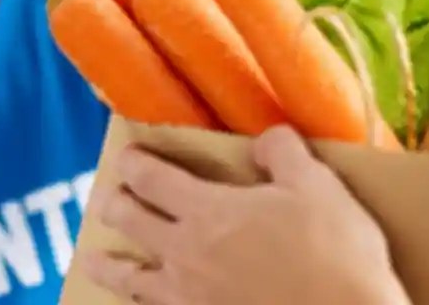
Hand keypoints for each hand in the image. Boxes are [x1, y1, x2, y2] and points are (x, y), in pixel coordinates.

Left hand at [81, 125, 408, 304]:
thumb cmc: (335, 254)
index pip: (151, 178)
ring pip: (129, 279)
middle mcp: (186, 253)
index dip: (133, 163)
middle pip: (129, 221)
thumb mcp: (317, 185)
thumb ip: (284, 152)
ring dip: (107, 264)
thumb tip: (266, 140)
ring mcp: (190, 298)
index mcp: (208, 211)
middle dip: (113, 204)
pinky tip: (145, 304)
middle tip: (110, 198)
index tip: (127, 156)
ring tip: (93, 258)